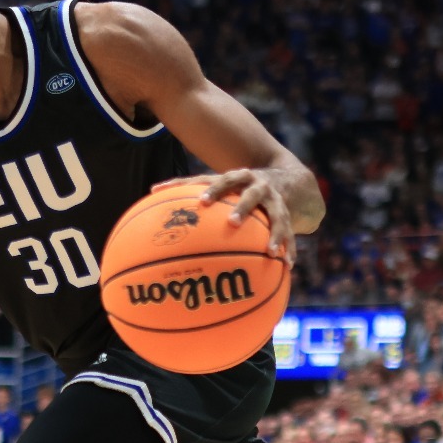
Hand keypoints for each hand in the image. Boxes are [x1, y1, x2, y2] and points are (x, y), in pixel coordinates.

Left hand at [157, 169, 293, 262]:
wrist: (288, 178)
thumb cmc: (239, 185)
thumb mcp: (220, 182)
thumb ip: (189, 186)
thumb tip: (151, 190)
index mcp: (238, 178)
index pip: (223, 180)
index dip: (214, 190)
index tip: (202, 202)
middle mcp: (258, 186)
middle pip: (251, 194)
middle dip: (243, 207)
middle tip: (233, 223)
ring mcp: (276, 200)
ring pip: (278, 216)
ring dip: (275, 232)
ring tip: (270, 251)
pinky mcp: (289, 215)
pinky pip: (291, 233)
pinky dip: (289, 248)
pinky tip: (287, 265)